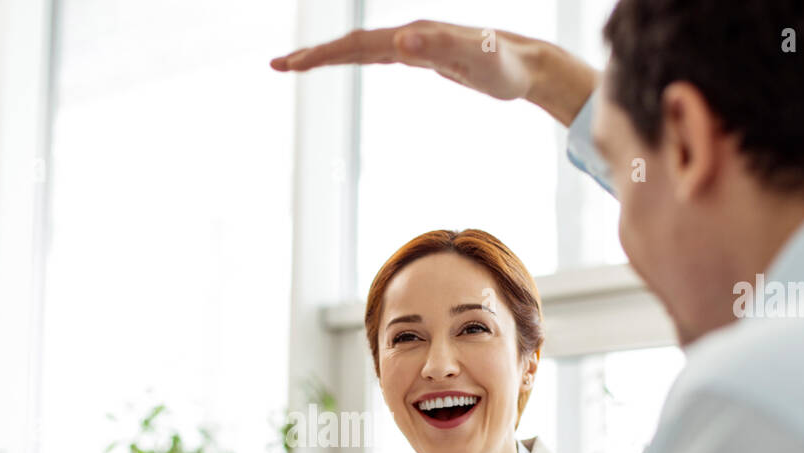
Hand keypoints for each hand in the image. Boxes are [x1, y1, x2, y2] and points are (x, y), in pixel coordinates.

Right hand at [271, 19, 532, 99]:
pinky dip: (355, 58)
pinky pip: (377, 56)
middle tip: (277, 65)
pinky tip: (346, 61)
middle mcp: (409, 36)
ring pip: (361, 49)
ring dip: (329, 56)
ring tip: (298, 65)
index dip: (322, 56)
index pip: (357, 45)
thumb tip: (399, 41)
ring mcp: (414, 45)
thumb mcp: (473, 59)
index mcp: (413, 37)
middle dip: (313, 55)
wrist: (526, 64)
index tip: (291, 65)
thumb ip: (438, 47)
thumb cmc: (503, 65)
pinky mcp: (422, 56)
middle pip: (351, 44)